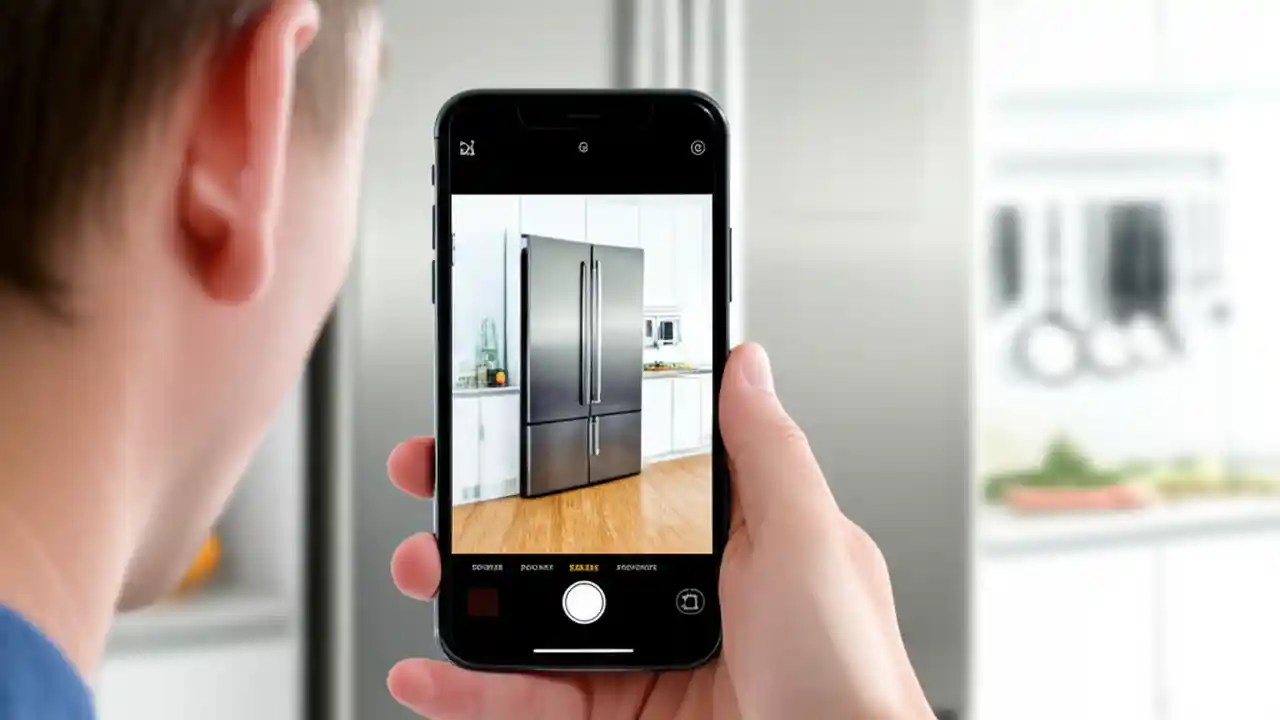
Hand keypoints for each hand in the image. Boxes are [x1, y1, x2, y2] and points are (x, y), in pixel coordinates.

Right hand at [385, 343, 932, 718]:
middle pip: (567, 536)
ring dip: (465, 589)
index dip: (570, 440)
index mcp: (731, 536)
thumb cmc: (852, 679)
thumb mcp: (810, 544)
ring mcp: (643, 656)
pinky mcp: (616, 715)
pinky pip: (529, 698)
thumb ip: (768, 454)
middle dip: (490, 509)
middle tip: (437, 485)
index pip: (633, 469)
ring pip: (534, 613)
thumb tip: (746, 366)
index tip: (514, 415)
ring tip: (421, 568)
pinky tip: (433, 672)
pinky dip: (472, 688)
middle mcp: (683, 590)